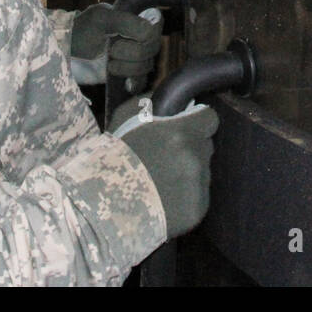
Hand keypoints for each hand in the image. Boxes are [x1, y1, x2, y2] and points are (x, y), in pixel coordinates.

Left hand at [70, 3, 162, 80]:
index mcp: (134, 19)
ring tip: (110, 65)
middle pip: (153, 48)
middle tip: (111, 51)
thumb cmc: (82, 30)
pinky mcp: (127, 74)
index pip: (156, 25)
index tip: (128, 36)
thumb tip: (151, 31)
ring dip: (128, 68)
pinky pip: (142, 81)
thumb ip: (127, 22)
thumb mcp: (101, 19)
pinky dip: (135, 83)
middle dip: (133, 53)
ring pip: (147, 66)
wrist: (67, 52)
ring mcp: (134, 56)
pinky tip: (125, 83)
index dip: (147, 34)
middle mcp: (138, 37)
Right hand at [110, 95, 218, 239]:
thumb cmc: (110, 158)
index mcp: (180, 133)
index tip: (187, 126)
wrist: (101, 205)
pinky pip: (197, 196)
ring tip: (159, 180)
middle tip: (164, 156)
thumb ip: (154, 104)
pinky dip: (185, 197)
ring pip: (202, 172)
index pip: (209, 119)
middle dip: (190, 148)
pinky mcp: (196, 211)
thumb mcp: (125, 118)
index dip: (197, 121)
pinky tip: (163, 198)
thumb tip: (174, 101)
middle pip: (205, 146)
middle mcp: (194, 159)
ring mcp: (197, 187)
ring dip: (187, 172)